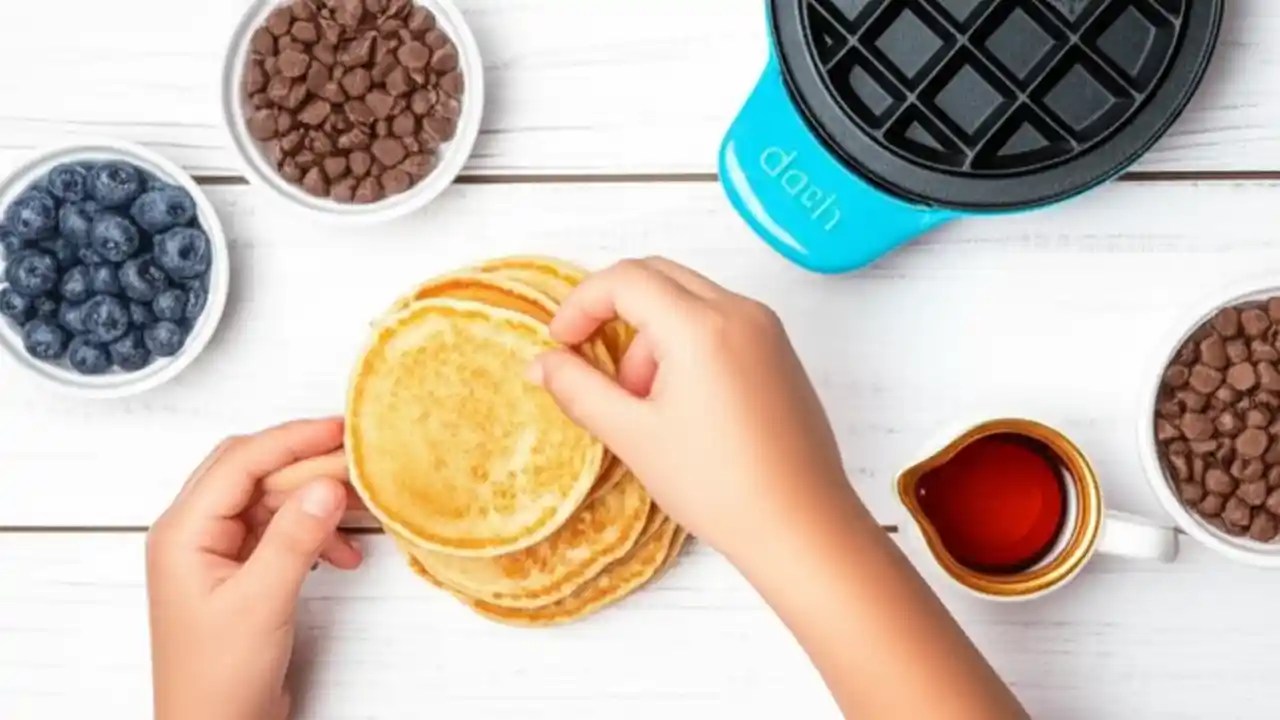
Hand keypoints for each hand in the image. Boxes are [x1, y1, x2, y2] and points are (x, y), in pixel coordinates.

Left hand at [146, 419, 362, 719]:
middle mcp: (194, 534)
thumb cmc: (217, 679)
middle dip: (306, 465)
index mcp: (183, 532)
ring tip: (358, 508)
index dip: (292, 439)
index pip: (240, 462)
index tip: (339, 430)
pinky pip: (279, 530)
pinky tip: (341, 552)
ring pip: (270, 500)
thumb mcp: (261, 602)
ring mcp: (216, 553)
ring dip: (314, 502)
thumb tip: (325, 485)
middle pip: (254, 472)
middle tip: (356, 462)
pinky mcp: (240, 572)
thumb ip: (294, 538)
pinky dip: (312, 532)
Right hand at [531, 260, 1025, 717]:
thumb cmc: (721, 486)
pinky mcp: (779, 353)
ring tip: (642, 405)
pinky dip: (684, 345)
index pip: (626, 279)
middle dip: (614, 312)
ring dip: (650, 335)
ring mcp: (767, 329)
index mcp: (701, 325)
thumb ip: (580, 389)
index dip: (581, 304)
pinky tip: (678, 405)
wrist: (803, 526)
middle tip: (589, 361)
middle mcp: (740, 312)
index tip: (560, 344)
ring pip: (688, 300)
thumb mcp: (634, 436)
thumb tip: (542, 363)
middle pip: (658, 276)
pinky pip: (719, 322)